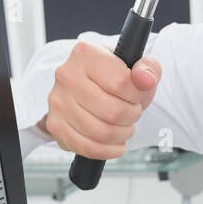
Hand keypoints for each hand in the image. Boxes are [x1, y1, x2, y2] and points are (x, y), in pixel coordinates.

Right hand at [43, 41, 160, 159]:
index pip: (120, 83)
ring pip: (100, 132)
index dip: (138, 95)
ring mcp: (58, 101)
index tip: (138, 94)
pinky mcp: (55, 125)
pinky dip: (108, 150)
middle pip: (112, 111)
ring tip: (124, 125)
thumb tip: (146, 80)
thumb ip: (147, 68)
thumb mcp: (136, 65)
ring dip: (121, 134)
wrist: (88, 85)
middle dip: (131, 116)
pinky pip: (87, 147)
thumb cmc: (114, 76)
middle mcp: (66, 75)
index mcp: (86, 53)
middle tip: (133, 112)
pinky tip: (116, 142)